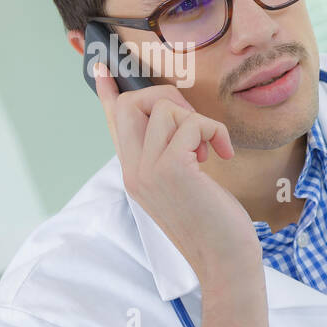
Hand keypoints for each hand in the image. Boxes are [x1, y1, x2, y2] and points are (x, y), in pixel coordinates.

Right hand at [94, 62, 258, 281]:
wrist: (224, 259)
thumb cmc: (214, 223)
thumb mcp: (187, 184)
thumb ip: (173, 155)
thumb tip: (180, 124)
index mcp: (134, 172)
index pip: (114, 124)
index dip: (110, 93)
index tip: (102, 67)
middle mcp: (133, 170)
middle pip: (134, 104)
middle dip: (169, 100)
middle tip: (196, 128)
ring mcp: (148, 170)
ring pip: (167, 111)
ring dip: (199, 122)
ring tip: (212, 151)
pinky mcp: (172, 169)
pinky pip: (192, 124)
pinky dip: (214, 132)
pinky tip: (224, 155)